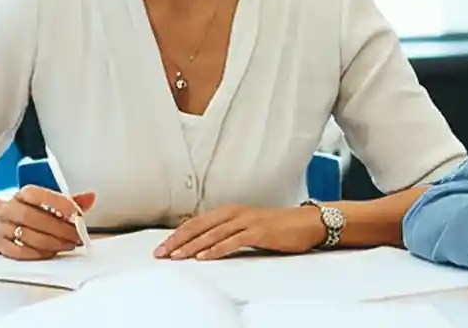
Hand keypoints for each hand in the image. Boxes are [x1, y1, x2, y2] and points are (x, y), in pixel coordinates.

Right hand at [0, 185, 95, 260]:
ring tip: (69, 245)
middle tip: (76, 235)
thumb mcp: (46, 203)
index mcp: (22, 195)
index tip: (75, 211)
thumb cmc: (28, 212)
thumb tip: (90, 197)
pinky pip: (20, 251)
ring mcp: (4, 228)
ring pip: (27, 235)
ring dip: (52, 242)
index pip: (36, 195)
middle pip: (31, 217)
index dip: (56, 202)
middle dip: (58, 228)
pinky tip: (52, 252)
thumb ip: (69, 202)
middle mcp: (10, 209)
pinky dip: (39, 253)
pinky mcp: (3, 246)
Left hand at [153, 204, 325, 260]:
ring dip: (192, 246)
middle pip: (199, 227)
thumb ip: (226, 232)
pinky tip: (204, 256)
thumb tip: (203, 244)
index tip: (162, 247)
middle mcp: (234, 213)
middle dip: (177, 240)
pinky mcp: (258, 231)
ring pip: (212, 234)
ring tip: (176, 256)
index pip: (196, 223)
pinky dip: (216, 249)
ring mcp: (246, 221)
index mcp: (229, 211)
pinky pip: (232, 241)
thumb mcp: (246, 226)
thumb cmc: (277, 226)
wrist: (306, 222)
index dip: (177, 235)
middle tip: (161, 253)